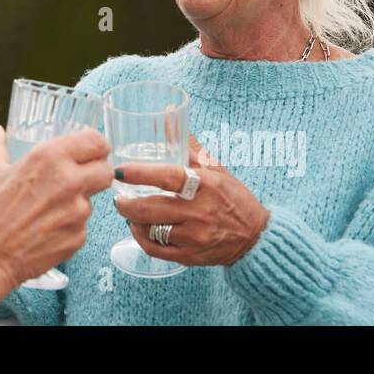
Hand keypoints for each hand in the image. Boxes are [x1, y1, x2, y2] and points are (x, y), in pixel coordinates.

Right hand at [0, 123, 112, 294]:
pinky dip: (68, 227)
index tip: (89, 152)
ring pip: (93, 200)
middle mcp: (69, 181)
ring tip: (46, 210)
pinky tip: (45, 230)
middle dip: (95, 173)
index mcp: (49, 157)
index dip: (95, 147)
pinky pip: (82, 227)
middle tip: (76, 179)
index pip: (96, 141)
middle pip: (106, 170)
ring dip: (77, 202)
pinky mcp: (77, 239)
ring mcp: (77, 213)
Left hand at [113, 134, 270, 266]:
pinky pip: (155, 249)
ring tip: (128, 211)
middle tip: (118, 196)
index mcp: (205, 185)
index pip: (167, 177)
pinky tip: (139, 229)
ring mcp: (194, 237)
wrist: (255, 237)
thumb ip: (190, 147)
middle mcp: (199, 212)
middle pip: (151, 208)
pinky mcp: (190, 256)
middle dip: (126, 203)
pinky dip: (142, 238)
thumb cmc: (233, 198)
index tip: (119, 170)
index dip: (140, 173)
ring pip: (150, 230)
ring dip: (132, 220)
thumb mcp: (217, 170)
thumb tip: (168, 116)